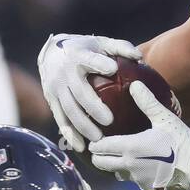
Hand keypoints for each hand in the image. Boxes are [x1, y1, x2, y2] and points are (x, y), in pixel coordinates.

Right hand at [37, 33, 142, 151]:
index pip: (88, 59)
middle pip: (79, 92)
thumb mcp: (100, 42)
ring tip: (98, 139)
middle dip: (93, 107)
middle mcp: (64, 73)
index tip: (112, 69)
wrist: (50, 53)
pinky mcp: (51, 100)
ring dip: (82, 126)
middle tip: (109, 121)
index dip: (98, 64)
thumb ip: (120, 47)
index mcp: (78, 55)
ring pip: (69, 110)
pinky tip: (81, 146)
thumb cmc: (83, 48)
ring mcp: (56, 88)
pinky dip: (70, 134)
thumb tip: (139, 57)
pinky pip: (60, 119)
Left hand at [89, 80, 189, 189]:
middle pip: (101, 164)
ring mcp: (137, 179)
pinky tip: (140, 166)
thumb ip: (147, 102)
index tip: (94, 139)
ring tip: (120, 156)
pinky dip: (131, 174)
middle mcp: (128, 166)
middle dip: (98, 156)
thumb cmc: (181, 142)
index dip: (95, 143)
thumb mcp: (164, 119)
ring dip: (114, 166)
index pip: (100, 147)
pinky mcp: (146, 188)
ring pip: (116, 173)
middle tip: (101, 148)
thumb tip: (135, 85)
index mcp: (129, 147)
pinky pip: (132, 181)